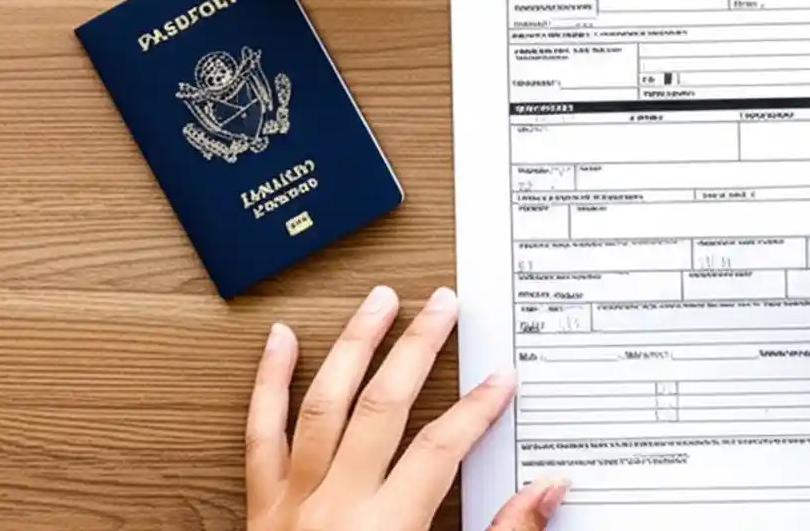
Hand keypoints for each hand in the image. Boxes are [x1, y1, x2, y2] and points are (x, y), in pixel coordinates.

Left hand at [246, 285, 568, 530]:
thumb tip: (549, 492)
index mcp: (385, 529)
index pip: (440, 448)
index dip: (478, 407)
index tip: (503, 377)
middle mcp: (335, 506)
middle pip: (384, 405)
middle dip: (418, 347)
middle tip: (444, 304)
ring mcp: (292, 501)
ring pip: (324, 402)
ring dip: (354, 345)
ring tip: (377, 301)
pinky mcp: (260, 505)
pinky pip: (260, 432)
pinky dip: (269, 382)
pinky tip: (280, 341)